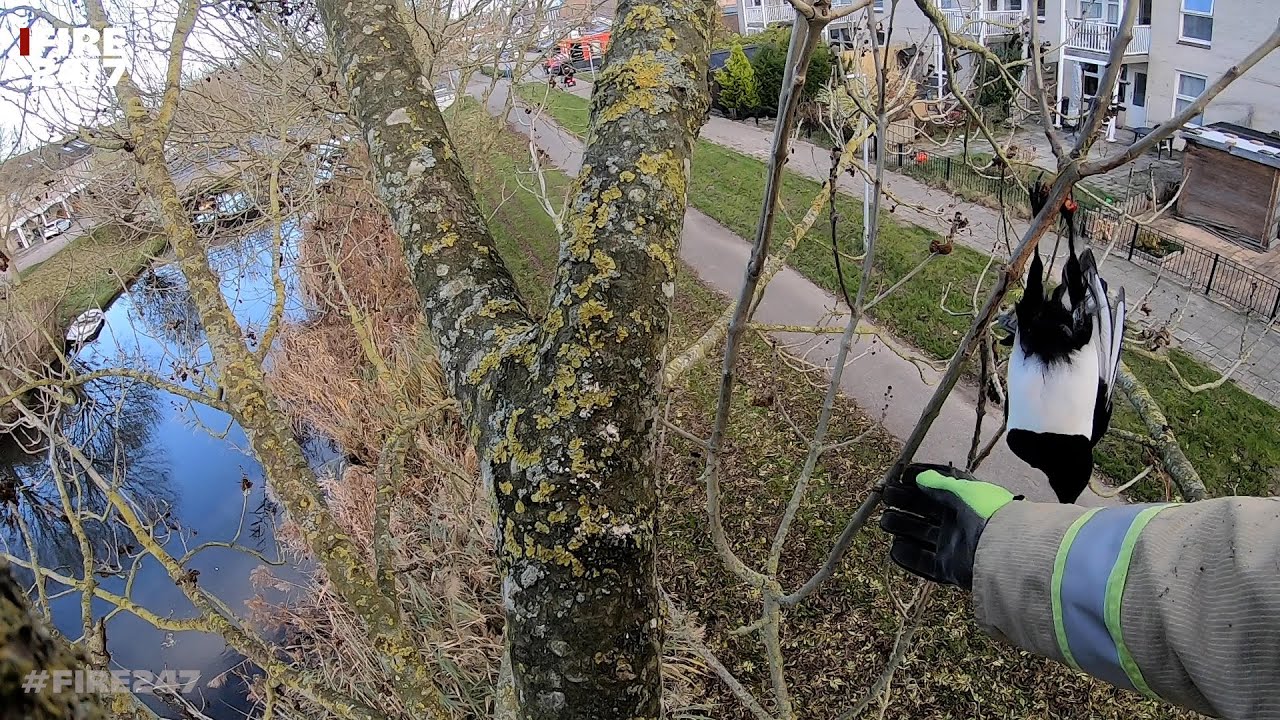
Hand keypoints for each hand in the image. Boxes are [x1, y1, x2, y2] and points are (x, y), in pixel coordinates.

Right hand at [879, 463, 1019, 590]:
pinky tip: (894, 547)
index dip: (916, 484)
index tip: (899, 479)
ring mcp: (951, 546)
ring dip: (901, 527)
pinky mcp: (948, 568)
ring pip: (920, 535)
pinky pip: (923, 562)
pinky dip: (907, 555)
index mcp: (963, 502)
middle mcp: (956, 523)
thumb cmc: (986, 512)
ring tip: (885, 521)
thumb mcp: (963, 490)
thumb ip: (939, 483)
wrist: (1003, 549)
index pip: (935, 490)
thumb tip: (918, 477)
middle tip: (885, 498)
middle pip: (924, 512)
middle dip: (904, 504)